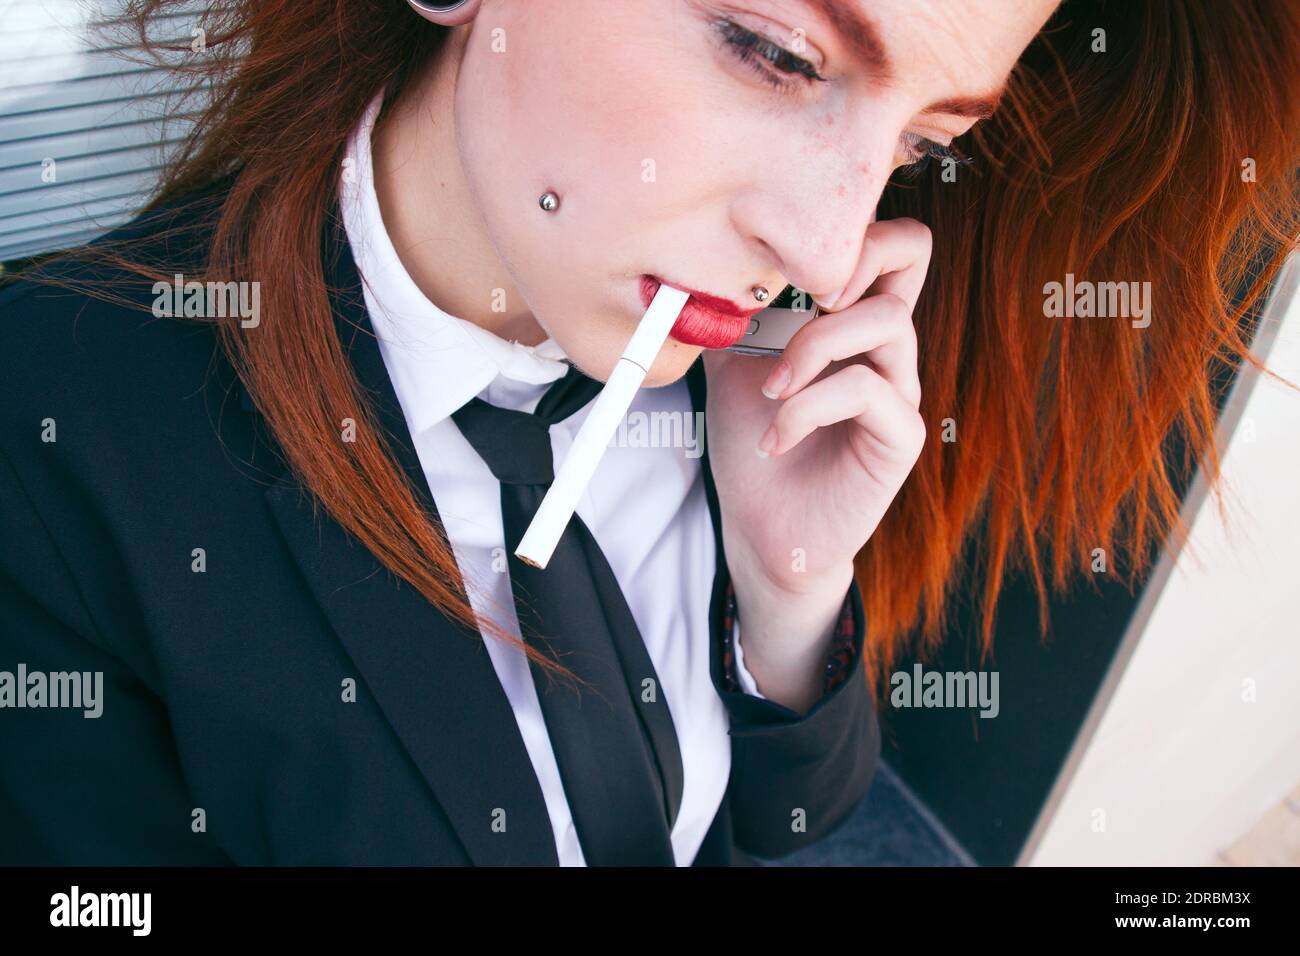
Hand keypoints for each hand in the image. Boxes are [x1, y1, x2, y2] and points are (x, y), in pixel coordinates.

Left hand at [703, 217, 930, 603]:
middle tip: (805, 299)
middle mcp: (886, 348)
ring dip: (812, 347)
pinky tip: (777, 438)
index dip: (849, 229)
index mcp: (851, 323)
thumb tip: (697, 265)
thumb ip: (730, 314)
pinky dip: (807, 408)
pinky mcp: (900, 438)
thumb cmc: (755, 446)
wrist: (762, 528)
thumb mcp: (731, 366)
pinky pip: (865, 390)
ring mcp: (900, 390)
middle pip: (913, 251)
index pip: (884, 241)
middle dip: (855, 255)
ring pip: (885, 321)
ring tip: (772, 390)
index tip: (785, 270)